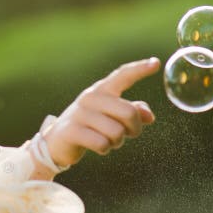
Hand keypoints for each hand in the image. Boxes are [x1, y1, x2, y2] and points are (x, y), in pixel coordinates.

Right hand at [43, 57, 160, 168]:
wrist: (56, 142)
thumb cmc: (90, 127)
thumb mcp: (110, 116)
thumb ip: (132, 112)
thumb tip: (150, 117)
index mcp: (101, 90)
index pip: (122, 76)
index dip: (140, 69)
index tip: (156, 63)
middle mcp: (90, 98)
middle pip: (129, 112)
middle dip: (134, 129)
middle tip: (128, 135)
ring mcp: (79, 114)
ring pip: (117, 132)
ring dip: (117, 141)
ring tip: (109, 141)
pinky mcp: (72, 131)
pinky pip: (102, 143)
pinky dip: (105, 149)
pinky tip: (98, 147)